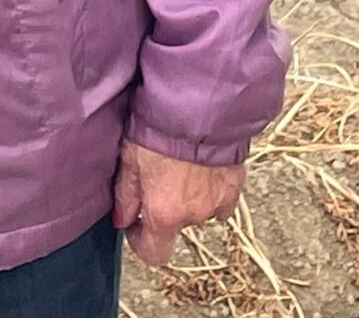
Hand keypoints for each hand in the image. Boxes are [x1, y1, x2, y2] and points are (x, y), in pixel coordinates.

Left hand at [112, 141, 244, 267]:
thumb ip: (125, 195)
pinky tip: (204, 166)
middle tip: (159, 176)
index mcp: (164, 214)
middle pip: (177, 225)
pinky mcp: (236, 183)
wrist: (200, 105)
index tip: (136, 222)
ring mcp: (218, 201)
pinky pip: (223, 196)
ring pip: (200, 209)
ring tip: (182, 164)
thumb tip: (122, 220)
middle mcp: (193, 215)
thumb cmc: (159, 128)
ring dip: (191, 195)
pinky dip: (213, 187)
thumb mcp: (129, 159)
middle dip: (166, 207)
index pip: (155, 254)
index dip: (142, 241)